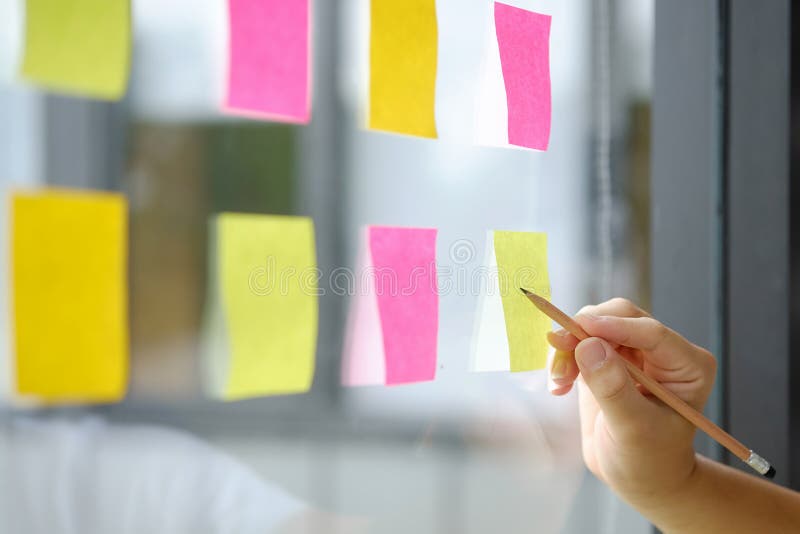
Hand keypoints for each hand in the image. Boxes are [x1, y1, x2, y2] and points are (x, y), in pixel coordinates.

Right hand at [546, 298, 716, 503]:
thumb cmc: (648, 460)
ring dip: (570, 346)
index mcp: (687, 365)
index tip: (578, 329)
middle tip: (558, 352)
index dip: (613, 326)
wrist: (637, 477)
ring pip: (596, 325)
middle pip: (620, 317)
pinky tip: (559, 384)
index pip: (651, 333)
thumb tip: (589, 346)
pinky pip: (582, 340)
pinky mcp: (609, 357)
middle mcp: (663, 351)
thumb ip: (613, 389)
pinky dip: (565, 355)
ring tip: (558, 381)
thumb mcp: (633, 430)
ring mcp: (635, 352)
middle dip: (585, 332)